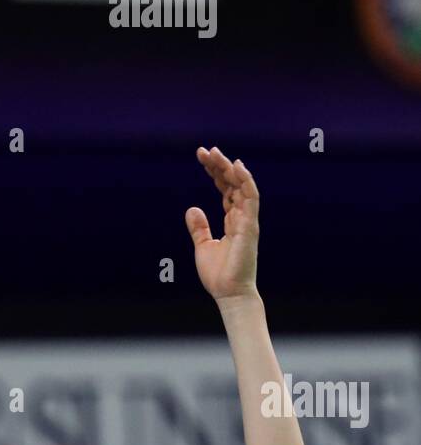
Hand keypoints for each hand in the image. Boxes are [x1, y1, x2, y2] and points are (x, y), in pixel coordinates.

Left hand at [185, 146, 260, 302]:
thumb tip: (192, 208)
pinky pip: (251, 198)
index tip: (202, 157)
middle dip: (220, 166)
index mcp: (232, 220)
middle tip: (206, 151)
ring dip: (229, 168)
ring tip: (216, 154)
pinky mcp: (250, 226)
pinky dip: (245, 181)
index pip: (225, 189)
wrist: (228, 293)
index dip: (215, 172)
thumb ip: (199, 227)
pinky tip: (235, 166)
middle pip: (233, 183)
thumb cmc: (218, 274)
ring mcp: (248, 220)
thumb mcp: (203, 246)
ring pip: (242, 186)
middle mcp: (242, 216)